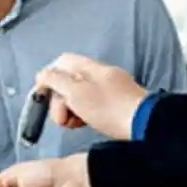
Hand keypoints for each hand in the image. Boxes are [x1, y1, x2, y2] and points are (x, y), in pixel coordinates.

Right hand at [34, 53, 148, 139]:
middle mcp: (101, 74)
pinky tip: (84, 124)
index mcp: (90, 68)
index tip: (42, 96)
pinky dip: (84, 114)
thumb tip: (42, 74)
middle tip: (61, 118)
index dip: (48, 77)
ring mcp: (111, 88)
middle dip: (59, 100)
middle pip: (70, 81)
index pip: (62, 62)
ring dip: (70, 109)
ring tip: (72, 123)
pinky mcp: (118, 104)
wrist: (144, 124)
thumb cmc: (109, 109)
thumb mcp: (75, 93)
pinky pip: (93, 105)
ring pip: (80, 95)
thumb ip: (56, 81)